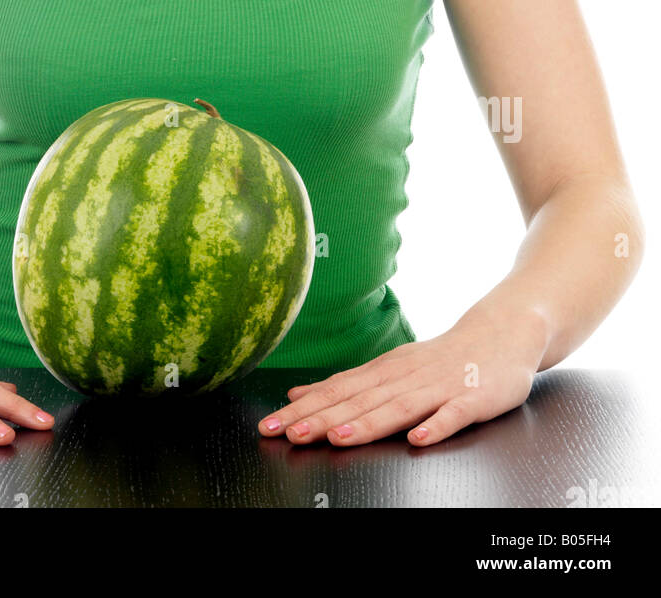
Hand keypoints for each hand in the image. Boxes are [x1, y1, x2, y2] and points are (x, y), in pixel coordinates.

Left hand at [257, 309, 547, 447]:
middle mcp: (405, 377)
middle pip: (359, 400)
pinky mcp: (472, 399)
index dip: (302, 409)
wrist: (500, 332)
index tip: (271, 425)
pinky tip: (419, 439)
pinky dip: (436, 426)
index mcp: (383, 371)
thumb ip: (346, 385)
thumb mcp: (388, 367)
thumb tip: (296, 395)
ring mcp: (439, 387)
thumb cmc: (439, 358)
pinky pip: (454, 414)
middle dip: (322, 419)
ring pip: (399, 407)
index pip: (336, 391)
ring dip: (369, 422)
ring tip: (340, 438)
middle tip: (289, 434)